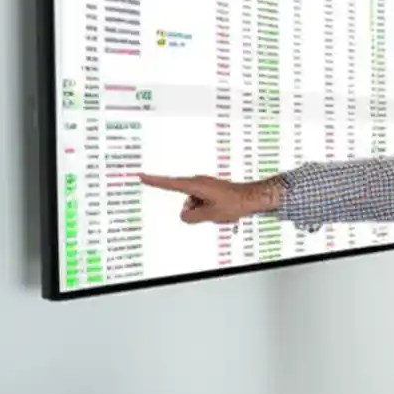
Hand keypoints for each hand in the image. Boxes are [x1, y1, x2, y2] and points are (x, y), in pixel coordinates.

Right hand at [139, 173, 281, 222]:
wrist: (252, 198)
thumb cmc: (234, 203)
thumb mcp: (210, 214)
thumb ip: (192, 217)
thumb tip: (184, 215)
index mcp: (195, 185)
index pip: (169, 183)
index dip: (154, 181)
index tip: (141, 176)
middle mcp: (198, 183)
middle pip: (185, 201)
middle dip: (193, 211)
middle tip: (211, 213)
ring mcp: (204, 186)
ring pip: (193, 204)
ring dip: (202, 211)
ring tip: (220, 211)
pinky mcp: (210, 190)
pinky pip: (201, 203)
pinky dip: (207, 209)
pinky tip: (221, 210)